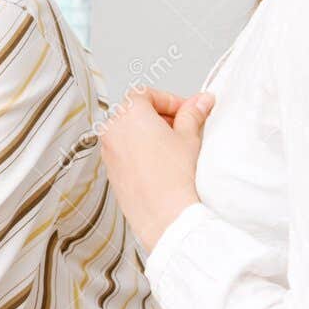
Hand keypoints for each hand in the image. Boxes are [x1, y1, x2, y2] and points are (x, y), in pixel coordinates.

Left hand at [98, 87, 213, 250]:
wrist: (164, 214)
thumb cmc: (173, 177)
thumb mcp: (189, 137)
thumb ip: (192, 114)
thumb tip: (200, 102)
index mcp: (127, 114)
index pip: (146, 94)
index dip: (169, 100)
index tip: (186, 110)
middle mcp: (111, 131)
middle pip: (134, 112)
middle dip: (160, 116)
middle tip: (184, 126)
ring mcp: (108, 152)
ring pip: (128, 132)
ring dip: (149, 133)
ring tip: (174, 146)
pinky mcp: (110, 172)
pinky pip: (125, 152)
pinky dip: (140, 150)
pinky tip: (161, 163)